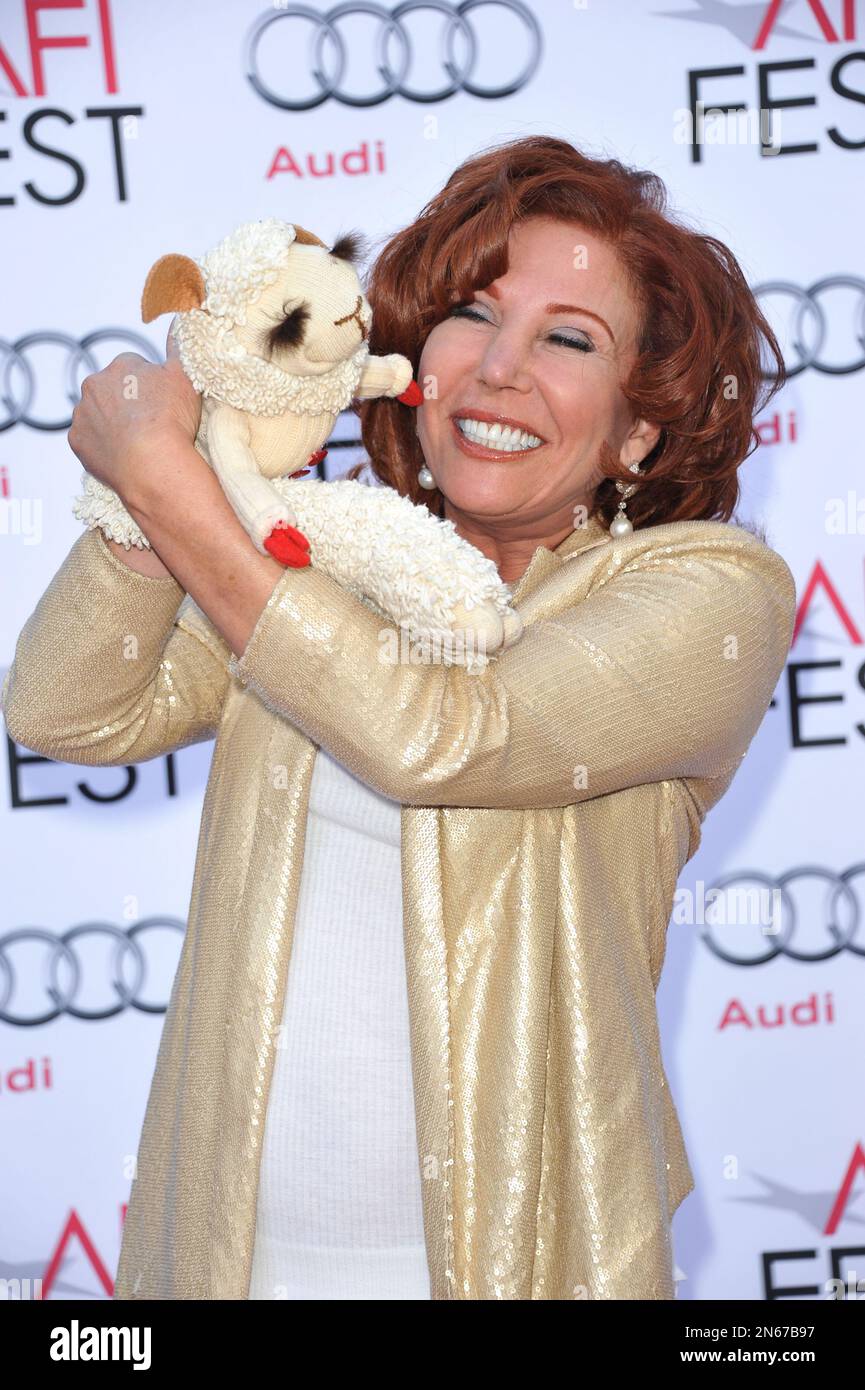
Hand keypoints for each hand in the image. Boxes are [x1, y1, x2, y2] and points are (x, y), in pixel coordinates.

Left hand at [68, 318, 201, 507]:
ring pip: (97, 414)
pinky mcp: (77, 441)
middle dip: (126, 402)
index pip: (134, 369)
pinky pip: (88, 440)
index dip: (149, 387)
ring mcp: (82, 413)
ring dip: (111, 423)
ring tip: (135, 442)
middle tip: (149, 423)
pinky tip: (121, 454)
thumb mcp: (184, 376)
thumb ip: (179, 346)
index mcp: (120, 365)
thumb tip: (181, 319)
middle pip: (111, 390)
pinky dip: (101, 445)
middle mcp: (94, 384)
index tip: (161, 404)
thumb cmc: (170, 418)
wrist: (152, 464)